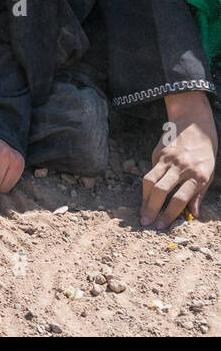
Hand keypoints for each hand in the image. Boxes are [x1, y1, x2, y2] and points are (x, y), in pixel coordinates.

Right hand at [141, 92, 216, 228]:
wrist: (195, 125)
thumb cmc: (205, 154)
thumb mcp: (209, 175)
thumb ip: (198, 194)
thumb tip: (193, 214)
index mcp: (198, 176)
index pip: (180, 199)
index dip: (170, 214)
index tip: (162, 225)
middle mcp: (182, 168)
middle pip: (161, 191)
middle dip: (152, 208)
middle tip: (146, 222)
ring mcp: (168, 159)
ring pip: (150, 180)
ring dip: (144, 198)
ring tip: (142, 211)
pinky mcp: (158, 153)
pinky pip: (150, 171)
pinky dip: (147, 185)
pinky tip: (147, 195)